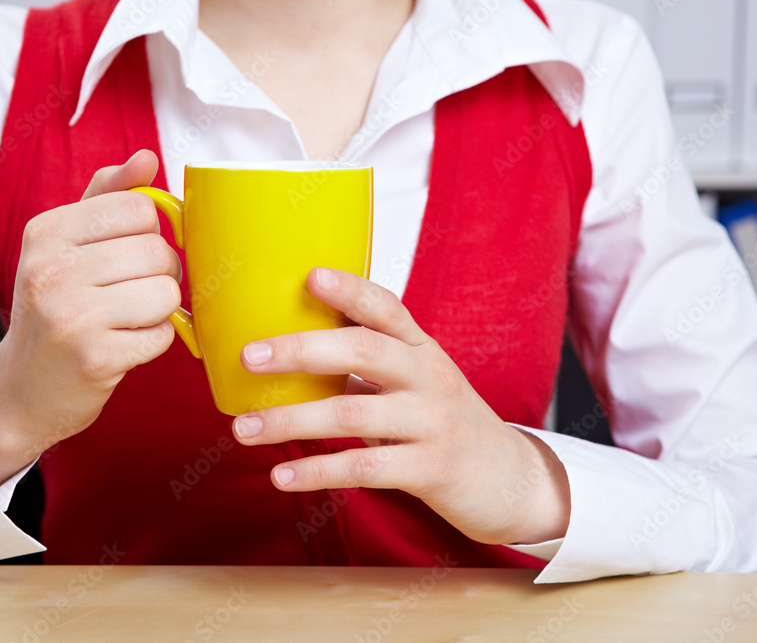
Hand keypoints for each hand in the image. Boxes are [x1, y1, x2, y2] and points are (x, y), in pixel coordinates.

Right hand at [0, 150, 180, 487]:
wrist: (22, 389)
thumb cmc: (54, 309)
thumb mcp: (65, 245)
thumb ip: (107, 197)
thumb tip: (147, 159)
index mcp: (46, 232)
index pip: (139, 208)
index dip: (147, 234)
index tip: (127, 256)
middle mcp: (52, 270)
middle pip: (158, 251)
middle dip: (158, 275)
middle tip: (129, 295)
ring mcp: (71, 316)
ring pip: (166, 293)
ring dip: (158, 311)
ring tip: (125, 320)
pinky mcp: (95, 358)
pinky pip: (163, 335)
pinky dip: (152, 342)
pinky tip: (122, 345)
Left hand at [232, 267, 569, 545]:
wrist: (512, 480)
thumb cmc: (444, 423)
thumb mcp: (418, 382)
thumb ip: (369, 365)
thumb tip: (288, 350)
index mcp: (421, 349)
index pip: (386, 307)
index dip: (349, 289)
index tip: (309, 275)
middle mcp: (429, 376)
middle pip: (363, 350)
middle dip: (302, 350)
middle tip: (250, 356)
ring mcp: (432, 422)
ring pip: (353, 413)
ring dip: (291, 420)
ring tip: (244, 428)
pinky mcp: (430, 469)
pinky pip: (364, 467)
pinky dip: (318, 472)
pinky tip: (281, 476)